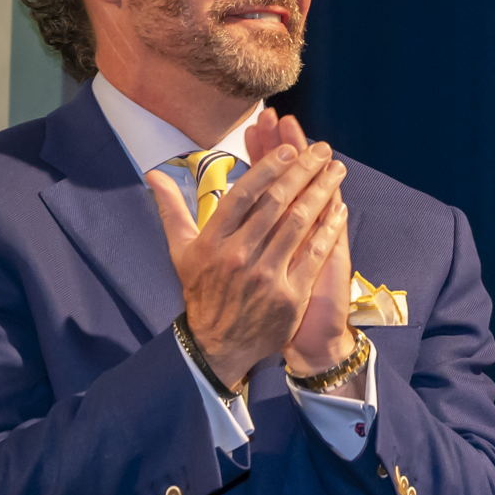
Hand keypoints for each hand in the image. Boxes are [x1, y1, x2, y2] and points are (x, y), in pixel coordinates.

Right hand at [142, 113, 348, 389]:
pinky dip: (329, 228)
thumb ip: (171, 210)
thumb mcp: (181, 252)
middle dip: (303, 172)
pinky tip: (340, 208)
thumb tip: (154, 175)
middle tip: (321, 150)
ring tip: (336, 171)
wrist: (219, 345)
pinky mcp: (290, 294)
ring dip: (321, 193)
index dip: (268, 168)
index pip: (243, 195)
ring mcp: (267, 275)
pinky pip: (314, 253)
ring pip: (299, 224)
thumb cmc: (203, 292)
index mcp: (213, 241)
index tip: (289, 149)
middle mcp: (239, 255)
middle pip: (276, 204)